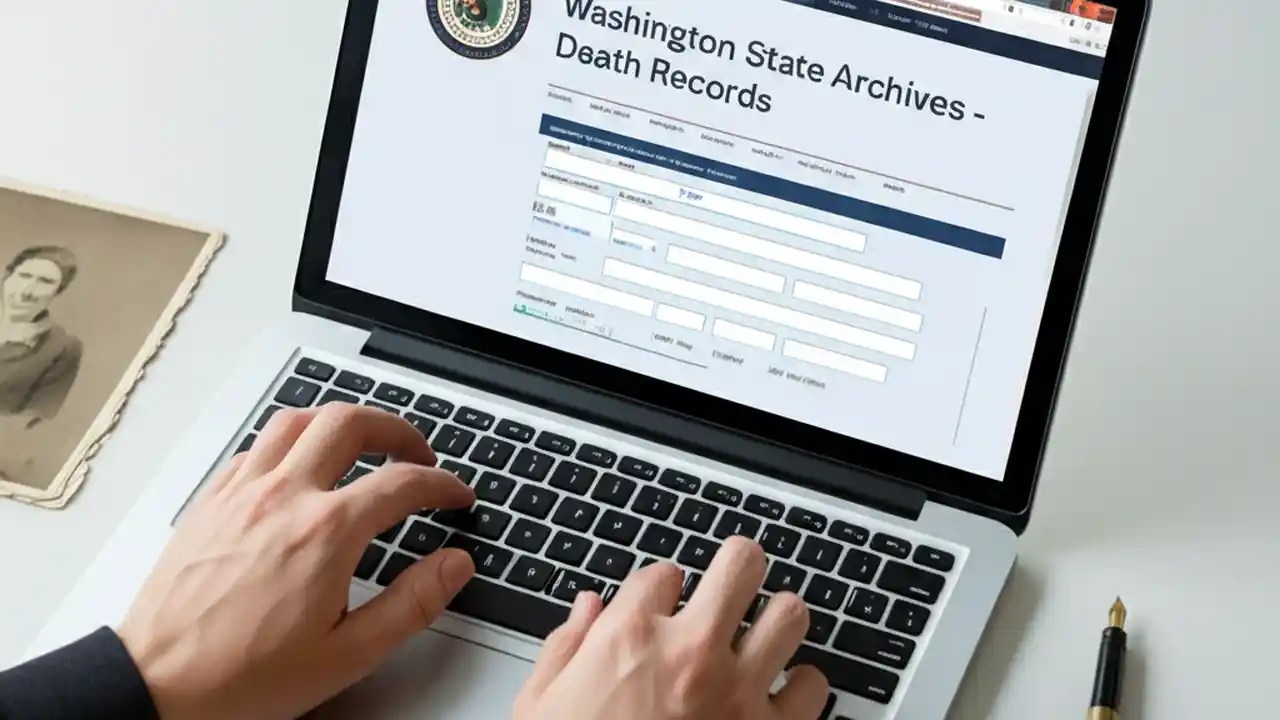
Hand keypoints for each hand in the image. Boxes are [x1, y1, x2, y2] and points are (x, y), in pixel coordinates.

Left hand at [117, 404, 476, 719]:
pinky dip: (290, 442)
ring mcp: (241, 493)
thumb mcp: (349, 654)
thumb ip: (412, 603)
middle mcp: (284, 497)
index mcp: (326, 533)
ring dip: (340, 423)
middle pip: (350, 423)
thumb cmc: (244, 677)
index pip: (403, 483)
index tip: (454, 495)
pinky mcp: (210, 501)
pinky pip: (256, 446)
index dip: (441, 484)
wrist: (158, 687)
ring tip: (363, 444)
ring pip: (298, 420)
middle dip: (396, 430)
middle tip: (417, 455)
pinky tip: (298, 467)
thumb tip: (454, 565)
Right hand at [514, 537, 829, 719]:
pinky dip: (803, 688)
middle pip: (741, 564)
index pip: (662, 572)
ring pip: (790, 616)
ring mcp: (740, 693)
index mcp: (629, 640)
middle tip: (735, 581)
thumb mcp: (539, 706)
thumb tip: (587, 606)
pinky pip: (815, 687)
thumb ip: (566, 647)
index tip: (663, 604)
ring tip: (765, 637)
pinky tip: (783, 695)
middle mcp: (691, 653)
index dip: (662, 588)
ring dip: (777, 624)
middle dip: (738, 568)